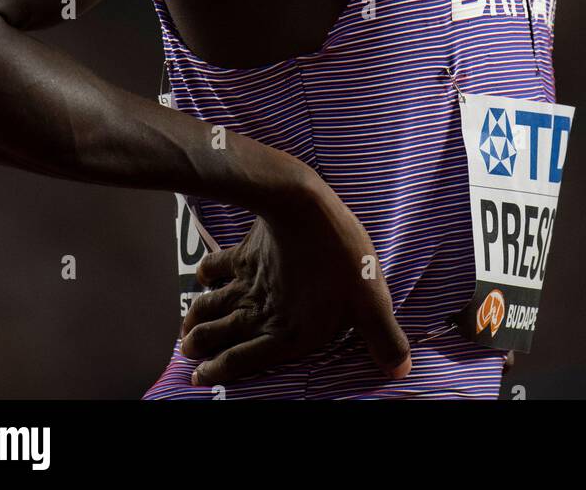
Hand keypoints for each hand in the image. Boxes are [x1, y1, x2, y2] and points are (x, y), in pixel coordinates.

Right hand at [180, 173, 411, 386]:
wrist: (305, 208)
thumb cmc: (340, 258)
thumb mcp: (370, 302)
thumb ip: (384, 338)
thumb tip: (401, 369)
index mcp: (287, 334)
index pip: (242, 361)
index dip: (219, 372)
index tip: (199, 378)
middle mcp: (260, 312)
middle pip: (221, 335)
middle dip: (201, 347)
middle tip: (186, 352)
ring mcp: (249, 282)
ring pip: (214, 306)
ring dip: (197, 318)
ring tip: (185, 331)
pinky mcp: (245, 252)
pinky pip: (218, 266)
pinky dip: (205, 274)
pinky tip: (201, 278)